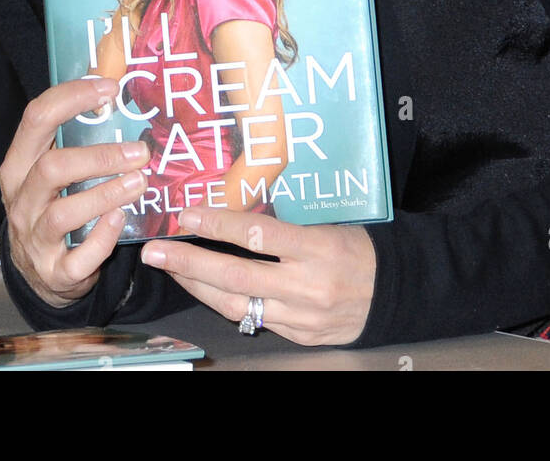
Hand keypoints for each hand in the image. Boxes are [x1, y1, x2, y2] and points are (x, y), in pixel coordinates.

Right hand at [0, 76, 150, 308]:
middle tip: (140, 152)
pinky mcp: (54, 273)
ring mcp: (34, 239)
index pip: (36, 119)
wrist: (39, 273)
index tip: (110, 89)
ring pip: (63, 214)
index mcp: (19, 166)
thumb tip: (114, 91)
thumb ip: (74, 140)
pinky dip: (101, 239)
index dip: (73, 98)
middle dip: (99, 157)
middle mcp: (22, 201)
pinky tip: (121, 220)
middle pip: (51, 168)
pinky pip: (77, 258)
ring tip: (141, 182)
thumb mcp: (52, 172)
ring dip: (106, 194)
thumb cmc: (53, 206)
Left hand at [140, 208, 376, 346]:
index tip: (186, 214)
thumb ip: (285, 227)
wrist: (393, 292)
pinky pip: (252, 318)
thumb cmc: (358, 247)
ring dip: (197, 285)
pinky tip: (204, 288)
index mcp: (317, 248)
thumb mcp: (328, 226)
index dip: (217, 225)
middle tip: (155, 250)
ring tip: (170, 267)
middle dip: (189, 262)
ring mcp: (300, 316)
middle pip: (235, 275)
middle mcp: (306, 286)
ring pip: (236, 303)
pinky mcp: (298, 336)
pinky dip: (225, 301)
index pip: (257, 235)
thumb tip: (234, 216)